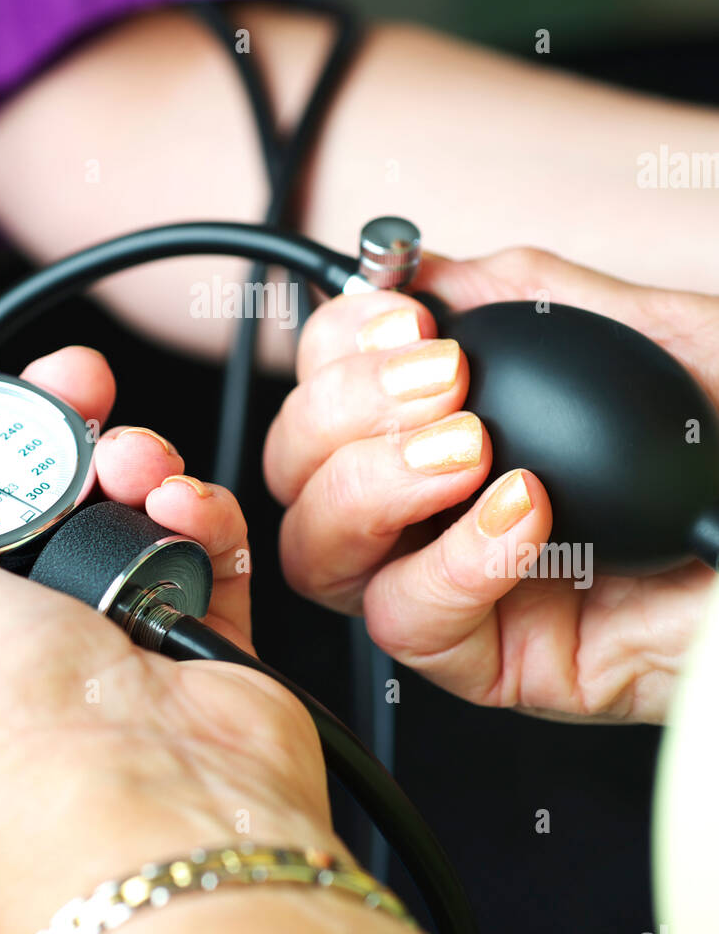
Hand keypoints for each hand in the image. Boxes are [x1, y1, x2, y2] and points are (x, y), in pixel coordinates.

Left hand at [0, 346, 426, 933]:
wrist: (153, 814)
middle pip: (18, 495)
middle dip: (52, 429)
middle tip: (76, 389)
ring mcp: (87, 643)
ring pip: (109, 506)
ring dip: (130, 463)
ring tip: (135, 467)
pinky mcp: (173, 636)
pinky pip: (185, 544)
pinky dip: (192, 515)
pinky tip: (180, 513)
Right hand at [264, 249, 718, 724]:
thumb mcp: (641, 328)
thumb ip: (525, 293)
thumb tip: (417, 271)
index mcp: (445, 424)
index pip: (321, 387)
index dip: (335, 344)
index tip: (406, 319)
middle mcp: (431, 506)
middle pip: (294, 469)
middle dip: (344, 409)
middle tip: (443, 381)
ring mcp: (453, 584)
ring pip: (318, 553)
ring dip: (372, 485)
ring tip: (470, 449)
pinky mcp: (491, 662)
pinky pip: (409, 621)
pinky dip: (454, 558)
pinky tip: (524, 510)